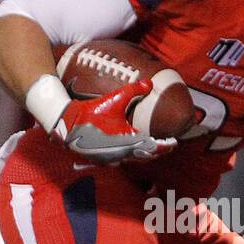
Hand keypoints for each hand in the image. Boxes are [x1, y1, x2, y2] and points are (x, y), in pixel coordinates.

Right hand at [53, 79, 175, 164]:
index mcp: (127, 142)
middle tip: (169, 145)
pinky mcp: (106, 160)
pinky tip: (138, 150)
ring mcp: (113, 160)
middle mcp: (122, 155)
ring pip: (136, 160)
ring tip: (157, 147)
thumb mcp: (114, 99)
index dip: (165, 145)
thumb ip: (134, 90)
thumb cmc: (92, 111)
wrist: (68, 123)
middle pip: (147, 156)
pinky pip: (126, 160)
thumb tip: (150, 83)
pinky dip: (135, 156)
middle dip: (158, 151)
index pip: (152, 147)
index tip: (175, 142)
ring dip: (147, 154)